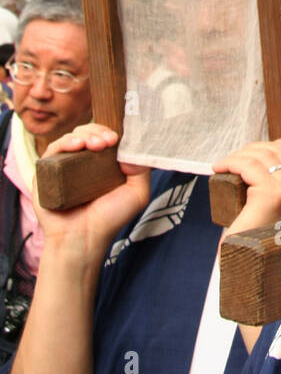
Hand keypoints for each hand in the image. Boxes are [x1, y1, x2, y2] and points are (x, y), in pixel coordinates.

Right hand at [35, 124, 150, 260]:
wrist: (83, 240)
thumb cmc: (108, 219)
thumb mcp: (137, 194)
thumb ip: (142, 169)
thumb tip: (134, 146)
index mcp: (102, 164)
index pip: (104, 137)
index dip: (110, 133)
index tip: (116, 138)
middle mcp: (82, 163)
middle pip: (88, 133)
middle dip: (98, 132)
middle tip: (106, 141)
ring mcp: (63, 167)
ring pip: (71, 138)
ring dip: (84, 135)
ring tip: (94, 144)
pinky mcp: (46, 173)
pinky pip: (52, 150)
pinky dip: (64, 142)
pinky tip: (76, 146)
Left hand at [213, 138, 280, 237]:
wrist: (245, 273)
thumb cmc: (256, 243)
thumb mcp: (279, 212)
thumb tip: (270, 155)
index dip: (278, 144)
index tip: (256, 151)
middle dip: (254, 148)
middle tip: (234, 160)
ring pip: (265, 156)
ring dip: (239, 154)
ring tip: (225, 165)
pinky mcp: (272, 197)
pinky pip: (250, 167)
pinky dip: (232, 162)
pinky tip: (220, 168)